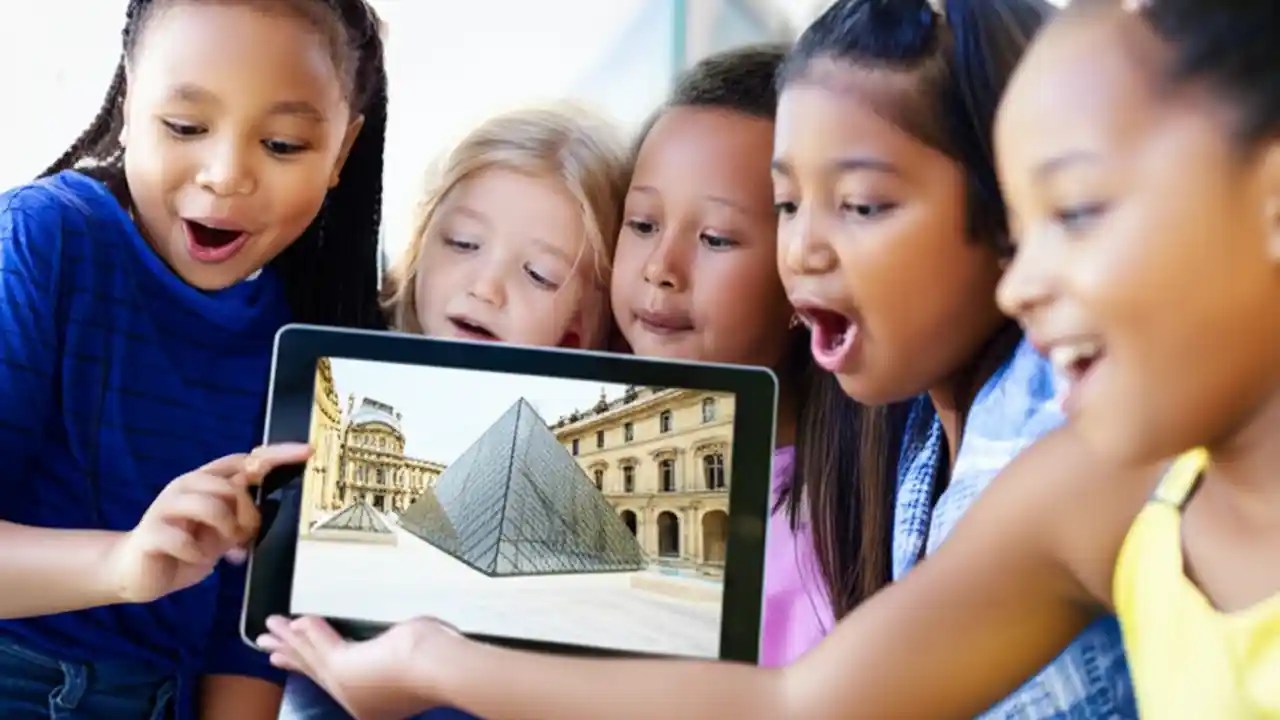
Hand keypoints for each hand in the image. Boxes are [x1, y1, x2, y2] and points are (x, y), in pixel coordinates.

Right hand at [107, 443, 311, 603]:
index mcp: (207, 481)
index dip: (276, 454)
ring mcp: (166, 507)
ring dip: (225, 531)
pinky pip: (184, 538)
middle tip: (243, 536)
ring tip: (222, 548)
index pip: (245, 459)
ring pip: (210, 505)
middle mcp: (186, 486)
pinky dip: (197, 554)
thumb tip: (279, 513)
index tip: (306, 452)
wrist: (138, 572)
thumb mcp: (223, 531)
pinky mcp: (151, 532)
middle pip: (231, 484)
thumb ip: (244, 516)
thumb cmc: (186, 548)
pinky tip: (196, 560)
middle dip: (247, 513)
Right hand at [258, 615, 462, 719]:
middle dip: (291, 656)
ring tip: (270, 626)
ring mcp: (348, 685)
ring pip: (311, 658)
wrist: (440, 670)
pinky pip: (318, 643)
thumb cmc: (439, 662)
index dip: (315, 667)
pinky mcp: (343, 666)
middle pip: (315, 672)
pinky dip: (306, 631)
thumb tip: (398, 640)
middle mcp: (357, 699)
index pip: (337, 680)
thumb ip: (398, 649)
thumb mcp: (413, 653)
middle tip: (269, 649)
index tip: (299, 658)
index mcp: (374, 702)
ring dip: (290, 639)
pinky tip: (294, 620)